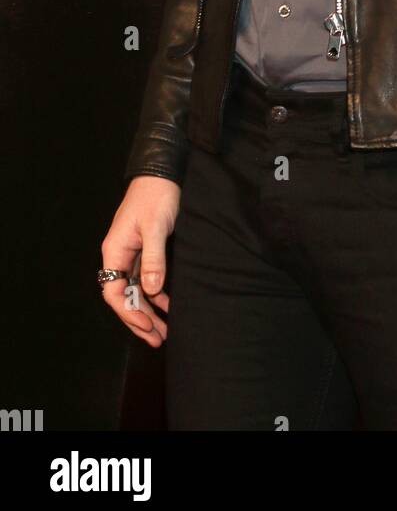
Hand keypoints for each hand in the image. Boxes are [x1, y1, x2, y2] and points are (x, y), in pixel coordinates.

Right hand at [100, 175, 180, 346]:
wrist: (163, 172)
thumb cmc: (156, 195)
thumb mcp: (155, 227)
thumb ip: (153, 258)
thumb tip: (151, 290)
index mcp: (114, 250)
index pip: (114, 292)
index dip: (129, 312)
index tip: (147, 326)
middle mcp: (119, 254)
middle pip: (124, 296)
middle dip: (139, 319)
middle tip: (158, 339)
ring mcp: (131, 253)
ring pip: (136, 290)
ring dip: (148, 310)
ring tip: (163, 332)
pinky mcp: (144, 249)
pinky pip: (145, 279)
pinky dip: (155, 294)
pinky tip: (167, 305)